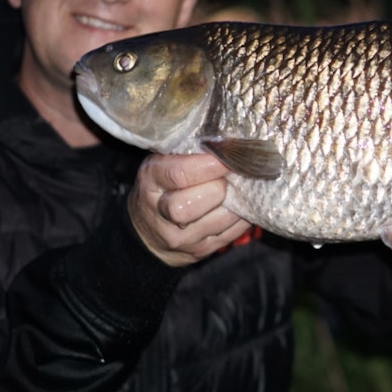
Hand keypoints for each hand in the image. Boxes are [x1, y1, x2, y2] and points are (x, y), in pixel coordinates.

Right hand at [127, 153, 253, 266]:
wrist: (147, 232)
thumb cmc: (162, 187)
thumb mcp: (163, 163)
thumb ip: (188, 152)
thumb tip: (228, 141)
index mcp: (151, 182)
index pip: (179, 175)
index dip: (209, 165)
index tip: (229, 154)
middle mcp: (161, 213)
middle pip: (194, 204)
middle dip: (220, 186)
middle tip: (232, 174)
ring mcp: (181, 237)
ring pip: (219, 219)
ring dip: (238, 201)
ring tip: (243, 186)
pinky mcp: (200, 250)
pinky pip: (231, 233)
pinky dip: (243, 216)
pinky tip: (244, 203)